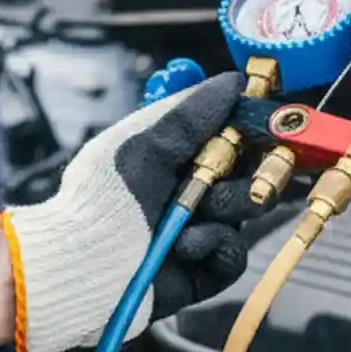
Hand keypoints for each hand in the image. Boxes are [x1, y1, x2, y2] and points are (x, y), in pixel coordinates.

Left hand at [0, 72, 260, 351]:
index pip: (229, 131)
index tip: (262, 117)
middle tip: (225, 171)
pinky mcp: (206, 270)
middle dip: (245, 169)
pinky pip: (235, 253)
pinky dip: (215, 246)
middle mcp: (191, 189)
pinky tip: (185, 246)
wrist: (88, 263)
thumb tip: (233, 81)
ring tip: (190, 216)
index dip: (248, 125)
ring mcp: (201, 229)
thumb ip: (192, 112)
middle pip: (250, 168)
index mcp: (174, 154)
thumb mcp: (145, 142)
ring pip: (248, 208)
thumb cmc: (104, 198)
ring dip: (224, 206)